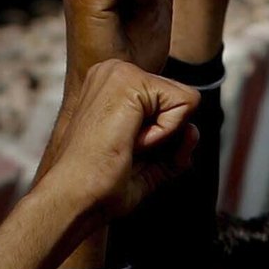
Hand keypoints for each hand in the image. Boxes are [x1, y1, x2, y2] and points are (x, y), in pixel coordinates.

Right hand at [38, 61, 198, 232]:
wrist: (76, 196)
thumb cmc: (104, 186)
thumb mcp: (150, 166)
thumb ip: (175, 146)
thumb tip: (193, 130)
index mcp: (115, 87)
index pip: (175, 105)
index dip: (164, 138)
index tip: (127, 150)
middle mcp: (114, 71)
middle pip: (184, 102)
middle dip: (168, 136)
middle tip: (127, 150)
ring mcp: (119, 72)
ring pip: (187, 102)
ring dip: (165, 136)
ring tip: (126, 145)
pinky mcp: (128, 80)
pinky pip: (185, 104)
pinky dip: (166, 133)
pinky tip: (131, 140)